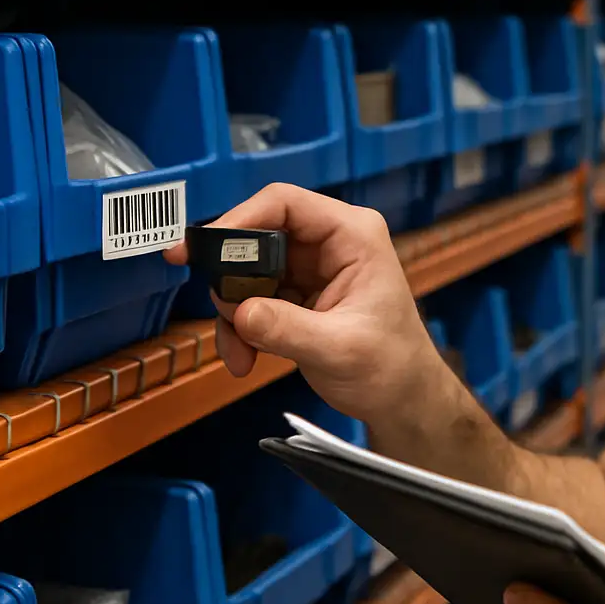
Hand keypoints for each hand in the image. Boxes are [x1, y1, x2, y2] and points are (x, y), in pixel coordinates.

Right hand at [165, 183, 442, 423]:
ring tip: (238, 352)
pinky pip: (252, 299)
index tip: (202, 249)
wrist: (402, 400)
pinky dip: (240, 327)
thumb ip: (287, 329)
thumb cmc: (390, 367)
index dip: (239, 219)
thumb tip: (237, 311)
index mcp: (352, 235)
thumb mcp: (339, 349)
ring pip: (248, 272)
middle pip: (258, 236)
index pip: (285, 203)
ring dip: (233, 312)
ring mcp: (311, 268)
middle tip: (222, 313)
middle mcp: (329, 243)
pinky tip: (244, 359)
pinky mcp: (297, 295)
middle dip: (231, 277)